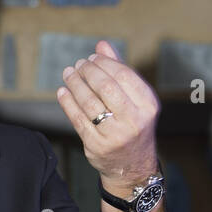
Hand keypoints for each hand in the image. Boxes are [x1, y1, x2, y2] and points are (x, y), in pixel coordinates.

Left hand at [56, 40, 159, 187]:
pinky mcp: (96, 145)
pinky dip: (67, 102)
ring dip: (75, 84)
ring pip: (89, 102)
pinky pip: (77, 118)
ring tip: (68, 74)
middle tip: (78, 65)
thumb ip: (120, 71)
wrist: (132, 166)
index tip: (91, 58)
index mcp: (147, 105)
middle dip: (88, 72)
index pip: (123, 75)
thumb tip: (102, 45)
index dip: (104, 63)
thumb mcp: (135, 100)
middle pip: (105, 86)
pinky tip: (63, 91)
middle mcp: (133, 120)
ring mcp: (114, 134)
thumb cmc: (132, 126)